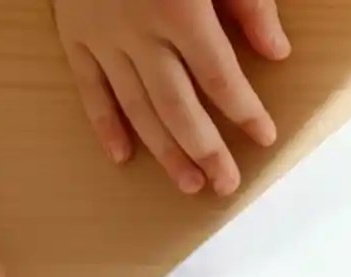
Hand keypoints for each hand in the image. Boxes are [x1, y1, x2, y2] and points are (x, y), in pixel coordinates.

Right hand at [52, 0, 288, 195]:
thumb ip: (249, 3)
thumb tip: (277, 51)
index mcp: (180, 9)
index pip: (220, 77)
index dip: (245, 111)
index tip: (266, 138)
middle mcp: (138, 31)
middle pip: (177, 105)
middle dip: (205, 149)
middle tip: (226, 185)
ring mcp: (101, 35)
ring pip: (136, 106)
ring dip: (163, 150)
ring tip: (189, 184)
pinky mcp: (72, 32)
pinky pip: (89, 87)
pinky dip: (105, 123)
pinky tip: (123, 157)